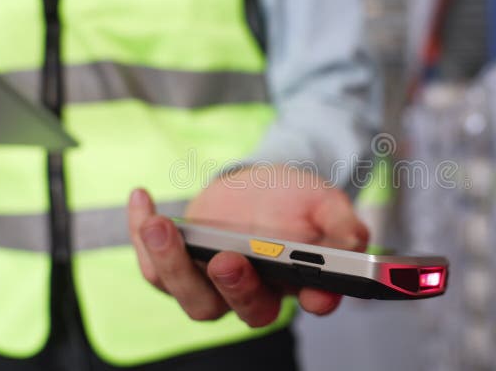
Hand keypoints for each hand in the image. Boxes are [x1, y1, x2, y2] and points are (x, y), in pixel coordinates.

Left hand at [127, 165, 368, 326]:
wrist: (255, 186)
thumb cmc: (292, 199)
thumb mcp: (321, 200)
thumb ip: (339, 222)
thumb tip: (353, 241)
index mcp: (298, 281)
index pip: (312, 299)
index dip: (316, 298)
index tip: (317, 290)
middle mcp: (256, 292)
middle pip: (245, 308)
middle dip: (235, 287)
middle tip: (227, 259)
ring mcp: (215, 286)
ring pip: (193, 298)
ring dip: (174, 265)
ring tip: (162, 227)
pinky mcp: (182, 269)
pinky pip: (155, 270)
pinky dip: (141, 237)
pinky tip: (143, 200)